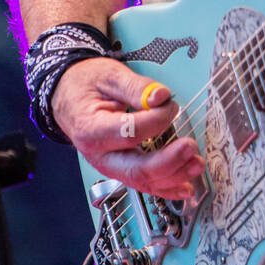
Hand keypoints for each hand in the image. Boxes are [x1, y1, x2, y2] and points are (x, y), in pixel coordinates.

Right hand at [51, 58, 204, 197]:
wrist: (68, 96)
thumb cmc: (86, 84)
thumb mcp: (109, 76)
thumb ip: (136, 87)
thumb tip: (161, 97)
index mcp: (91, 128)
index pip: (129, 132)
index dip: (156, 121)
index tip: (171, 105)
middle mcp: (98, 155)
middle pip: (135, 169)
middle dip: (168, 162)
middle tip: (190, 148)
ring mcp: (108, 166)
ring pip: (142, 181)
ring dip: (173, 177)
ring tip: (196, 165)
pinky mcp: (119, 169)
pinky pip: (143, 184)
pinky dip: (166, 188)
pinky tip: (185, 189)